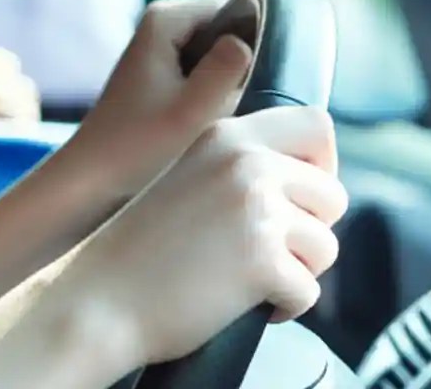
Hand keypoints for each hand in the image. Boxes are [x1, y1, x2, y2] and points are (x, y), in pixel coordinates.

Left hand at [55, 0, 253, 202]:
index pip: (240, 8)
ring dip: (230, 83)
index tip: (253, 84)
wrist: (93, 176)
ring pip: (222, 54)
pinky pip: (207, 71)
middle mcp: (163, 21)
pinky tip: (208, 122)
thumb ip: (224, 70)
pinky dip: (214, 93)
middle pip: (231, 31)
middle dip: (242, 65)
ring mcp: (162, 45)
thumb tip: (245, 43)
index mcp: (166, 17)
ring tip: (219, 117)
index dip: (256, 42)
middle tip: (235, 106)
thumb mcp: (191, 111)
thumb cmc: (136, 147)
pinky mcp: (163, 71)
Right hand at [62, 106, 346, 364]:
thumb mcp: (188, 176)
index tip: (300, 198)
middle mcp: (247, 164)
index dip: (321, 165)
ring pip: (326, 247)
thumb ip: (241, 166)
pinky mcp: (263, 261)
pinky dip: (285, 307)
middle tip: (267, 252)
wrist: (98, 299)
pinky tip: (246, 305)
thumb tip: (311, 183)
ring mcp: (257, 211)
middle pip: (332, 194)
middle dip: (310, 230)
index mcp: (228, 136)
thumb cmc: (138, 249)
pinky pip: (308, 292)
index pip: (317, 124)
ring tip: (248, 278)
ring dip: (297, 271)